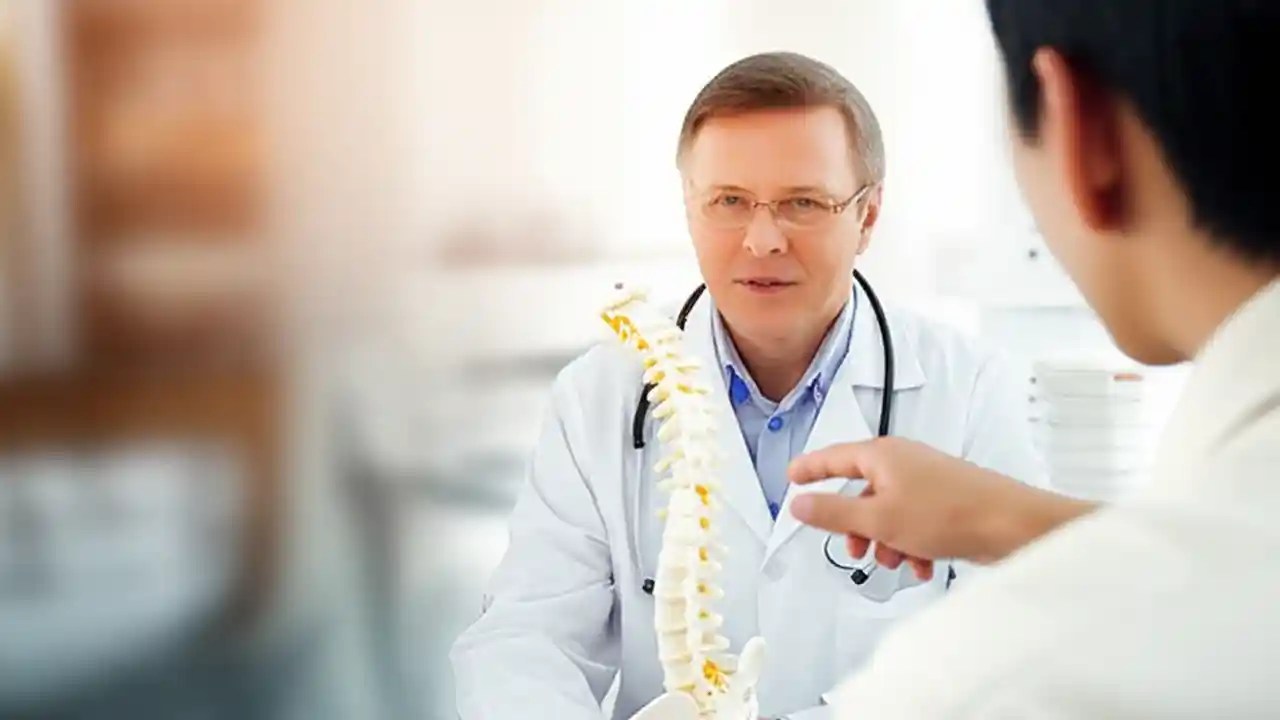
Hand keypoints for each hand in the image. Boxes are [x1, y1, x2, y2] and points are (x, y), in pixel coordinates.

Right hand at [788, 438, 1093, 569]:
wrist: (1009, 525)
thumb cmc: (950, 513)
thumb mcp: (877, 520)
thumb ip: (833, 514)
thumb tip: (800, 505)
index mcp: (881, 456)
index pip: (832, 457)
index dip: (810, 469)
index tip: (792, 477)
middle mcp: (903, 461)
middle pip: (861, 491)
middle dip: (855, 525)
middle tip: (853, 547)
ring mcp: (926, 480)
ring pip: (888, 512)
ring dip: (885, 540)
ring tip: (895, 560)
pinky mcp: (945, 501)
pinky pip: (914, 522)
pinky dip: (910, 544)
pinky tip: (920, 564)